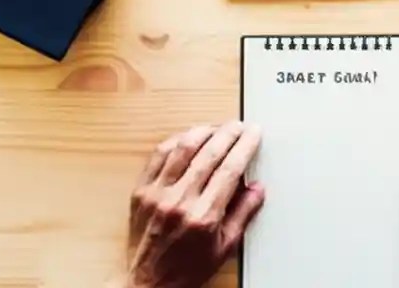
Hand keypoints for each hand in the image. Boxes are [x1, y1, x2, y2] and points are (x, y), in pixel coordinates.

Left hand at [124, 123, 264, 287]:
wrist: (148, 283)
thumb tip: (258, 188)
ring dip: (202, 131)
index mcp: (203, 216)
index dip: (245, 146)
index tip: (254, 133)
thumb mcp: (225, 248)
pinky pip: (158, 156)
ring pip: (181, 148)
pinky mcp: (141, 191)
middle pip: (208, 153)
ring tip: (216, 127)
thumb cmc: (186, 269)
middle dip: (227, 133)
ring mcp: (157, 194)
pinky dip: (175, 141)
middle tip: (239, 125)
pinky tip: (187, 138)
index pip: (229, 169)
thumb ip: (243, 214)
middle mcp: (179, 201)